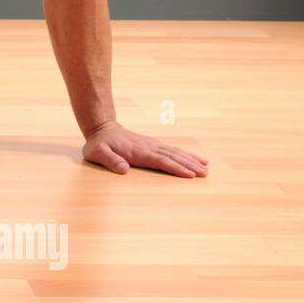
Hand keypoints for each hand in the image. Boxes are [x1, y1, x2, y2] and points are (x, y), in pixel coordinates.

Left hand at [82, 121, 208, 176]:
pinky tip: (197, 159)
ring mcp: (153, 145)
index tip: (190, 174)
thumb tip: (124, 169)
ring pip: (176, 153)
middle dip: (189, 165)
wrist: (102, 128)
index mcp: (138, 152)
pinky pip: (173, 150)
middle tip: (205, 174)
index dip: (175, 168)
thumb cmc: (98, 144)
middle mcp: (149, 147)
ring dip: (191, 160)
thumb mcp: (97, 152)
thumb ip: (109, 160)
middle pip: (173, 157)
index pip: (161, 161)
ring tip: (206, 168)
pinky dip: (186, 155)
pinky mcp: (153, 145)